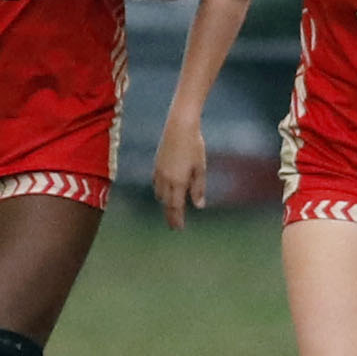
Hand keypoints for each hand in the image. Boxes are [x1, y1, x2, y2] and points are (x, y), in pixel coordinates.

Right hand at [152, 112, 209, 230]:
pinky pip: (156, 184)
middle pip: (166, 203)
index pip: (176, 207)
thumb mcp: (200, 168)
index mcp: (178, 182)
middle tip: (175, 225)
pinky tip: (165, 192)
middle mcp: (166, 179)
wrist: (179, 127)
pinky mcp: (156, 164)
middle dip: (170, 215)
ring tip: (172, 209)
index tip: (178, 229)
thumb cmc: (194, 146)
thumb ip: (198, 188)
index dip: (177, 219)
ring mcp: (159, 172)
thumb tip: (199, 206)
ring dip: (165, 203)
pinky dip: (160, 191)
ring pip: (159, 194)